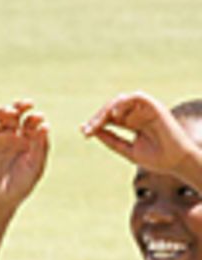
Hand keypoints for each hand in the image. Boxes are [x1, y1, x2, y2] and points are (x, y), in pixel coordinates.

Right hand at [0, 102, 48, 211]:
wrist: (0, 202)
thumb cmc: (21, 186)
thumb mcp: (35, 166)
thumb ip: (40, 146)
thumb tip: (45, 125)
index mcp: (27, 139)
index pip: (30, 120)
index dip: (35, 116)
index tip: (39, 118)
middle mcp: (11, 136)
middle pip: (14, 113)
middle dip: (20, 106)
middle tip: (27, 104)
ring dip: (4, 110)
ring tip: (12, 113)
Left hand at [82, 90, 201, 173]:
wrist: (175, 162)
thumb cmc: (156, 158)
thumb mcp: (127, 150)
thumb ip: (111, 140)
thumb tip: (93, 132)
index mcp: (131, 123)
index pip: (109, 118)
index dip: (96, 123)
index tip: (85, 133)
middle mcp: (137, 114)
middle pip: (112, 109)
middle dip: (98, 118)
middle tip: (88, 130)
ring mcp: (145, 110)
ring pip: (121, 101)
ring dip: (107, 111)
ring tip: (99, 124)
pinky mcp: (154, 107)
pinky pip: (137, 97)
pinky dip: (124, 102)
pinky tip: (115, 114)